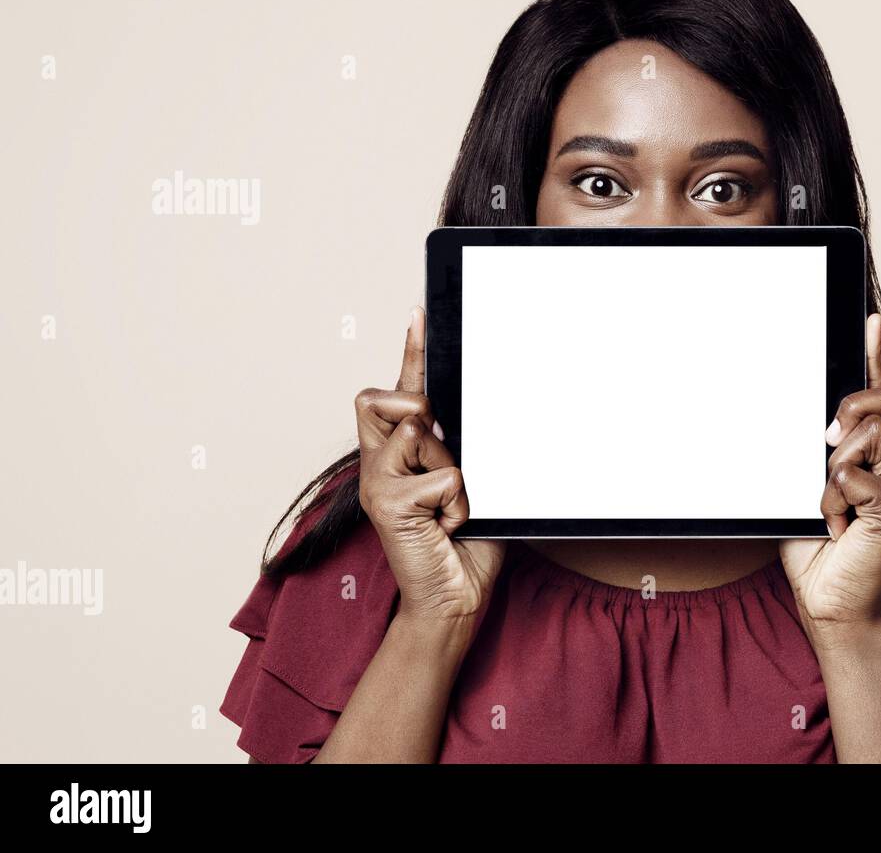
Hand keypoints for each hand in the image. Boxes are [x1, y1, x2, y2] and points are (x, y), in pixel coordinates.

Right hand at [355, 307, 504, 625]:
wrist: (455, 598)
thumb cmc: (466, 543)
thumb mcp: (473, 483)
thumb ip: (464, 446)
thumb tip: (472, 413)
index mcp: (402, 453)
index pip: (403, 389)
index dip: (411, 351)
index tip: (419, 314)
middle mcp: (379, 462)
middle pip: (386, 396)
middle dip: (421, 409)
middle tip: (444, 453)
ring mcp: (376, 482)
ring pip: (421, 432)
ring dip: (452, 467)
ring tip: (452, 505)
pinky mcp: (384, 504)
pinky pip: (443, 475)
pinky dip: (459, 502)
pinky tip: (449, 526)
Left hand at [780, 313, 880, 633]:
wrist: (828, 596)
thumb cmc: (819, 543)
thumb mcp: (812, 481)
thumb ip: (819, 449)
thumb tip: (812, 418)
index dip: (876, 355)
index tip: (869, 320)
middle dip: (853, 405)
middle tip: (828, 444)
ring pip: (868, 431)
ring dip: (834, 463)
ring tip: (833, 500)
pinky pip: (852, 473)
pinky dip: (831, 496)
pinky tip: (838, 523)